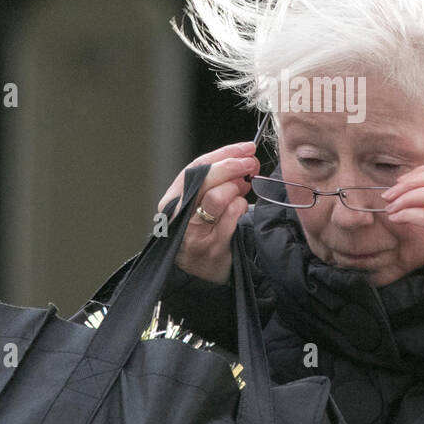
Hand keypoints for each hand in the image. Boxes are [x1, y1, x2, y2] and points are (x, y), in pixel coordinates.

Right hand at [157, 141, 257, 284]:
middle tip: (251, 163)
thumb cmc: (200, 234)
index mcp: (172, 201)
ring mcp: (195, 233)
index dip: (223, 154)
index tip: (245, 147)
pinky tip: (241, 209)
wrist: (197, 276)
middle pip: (205, 179)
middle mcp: (179, 216)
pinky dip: (240, 208)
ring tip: (241, 192)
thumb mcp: (198, 206)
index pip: (196, 168)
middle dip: (232, 166)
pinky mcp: (213, 248)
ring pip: (218, 197)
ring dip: (235, 190)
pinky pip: (231, 217)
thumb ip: (215, 183)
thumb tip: (243, 160)